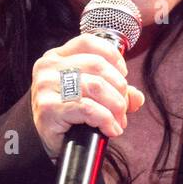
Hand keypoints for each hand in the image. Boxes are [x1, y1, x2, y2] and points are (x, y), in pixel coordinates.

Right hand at [31, 33, 145, 158]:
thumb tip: (137, 97)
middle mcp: (49, 67)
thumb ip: (115, 90)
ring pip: (96, 87)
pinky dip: (106, 120)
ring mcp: (47, 86)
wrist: (45, 140)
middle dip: (119, 89)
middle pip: (98, 66)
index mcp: (57, 57)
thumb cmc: (68, 114)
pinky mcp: (49, 107)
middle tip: (123, 108)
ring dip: (116, 107)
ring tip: (118, 121)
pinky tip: (110, 129)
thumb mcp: (91, 96)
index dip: (112, 56)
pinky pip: (88, 109)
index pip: (89, 42)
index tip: (123, 74)